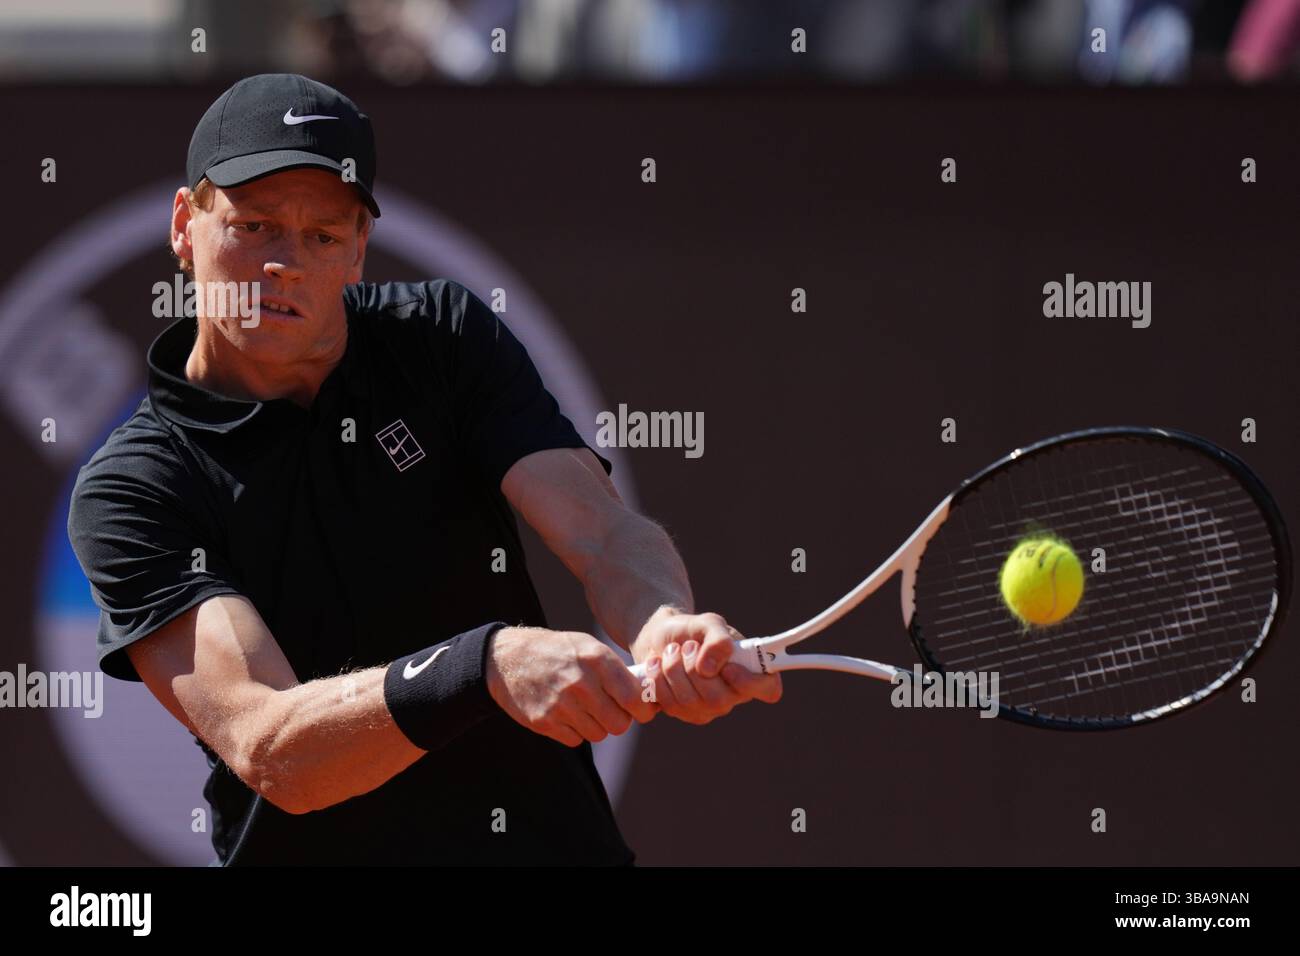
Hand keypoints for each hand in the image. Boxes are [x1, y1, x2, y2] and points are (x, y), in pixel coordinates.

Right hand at [486, 626, 657, 746]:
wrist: (507, 658)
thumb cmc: (556, 651)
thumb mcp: (588, 646)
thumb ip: (616, 670)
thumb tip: (647, 695)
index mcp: (596, 660)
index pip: (634, 697)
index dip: (644, 709)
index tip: (642, 710)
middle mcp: (580, 683)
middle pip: (620, 724)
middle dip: (620, 720)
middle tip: (612, 710)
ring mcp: (561, 705)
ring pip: (599, 734)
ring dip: (597, 725)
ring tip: (584, 707)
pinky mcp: (544, 721)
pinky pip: (576, 740)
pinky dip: (575, 731)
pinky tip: (566, 713)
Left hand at [631, 607, 781, 724]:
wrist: (661, 638)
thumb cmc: (692, 631)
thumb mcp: (707, 623)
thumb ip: (717, 638)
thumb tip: (710, 667)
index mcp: (750, 670)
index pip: (768, 688)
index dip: (750, 683)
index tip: (729, 667)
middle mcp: (733, 694)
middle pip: (718, 699)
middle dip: (694, 668)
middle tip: (686, 646)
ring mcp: (708, 708)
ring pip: (689, 702)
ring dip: (673, 670)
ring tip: (670, 651)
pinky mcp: (684, 713)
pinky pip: (669, 705)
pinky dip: (657, 680)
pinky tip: (656, 665)